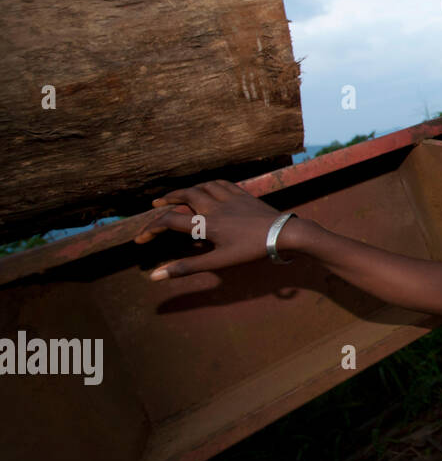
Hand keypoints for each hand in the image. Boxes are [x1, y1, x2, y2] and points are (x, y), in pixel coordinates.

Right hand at [133, 180, 285, 279]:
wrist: (283, 233)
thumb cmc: (251, 250)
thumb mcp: (218, 262)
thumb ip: (187, 267)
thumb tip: (155, 277)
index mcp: (206, 224)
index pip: (170, 222)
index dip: (151, 229)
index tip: (139, 239)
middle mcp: (215, 207)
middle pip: (185, 196)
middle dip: (168, 200)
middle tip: (156, 204)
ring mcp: (230, 198)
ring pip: (203, 187)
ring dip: (188, 189)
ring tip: (179, 194)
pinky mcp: (244, 195)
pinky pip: (222, 184)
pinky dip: (210, 184)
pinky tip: (209, 187)